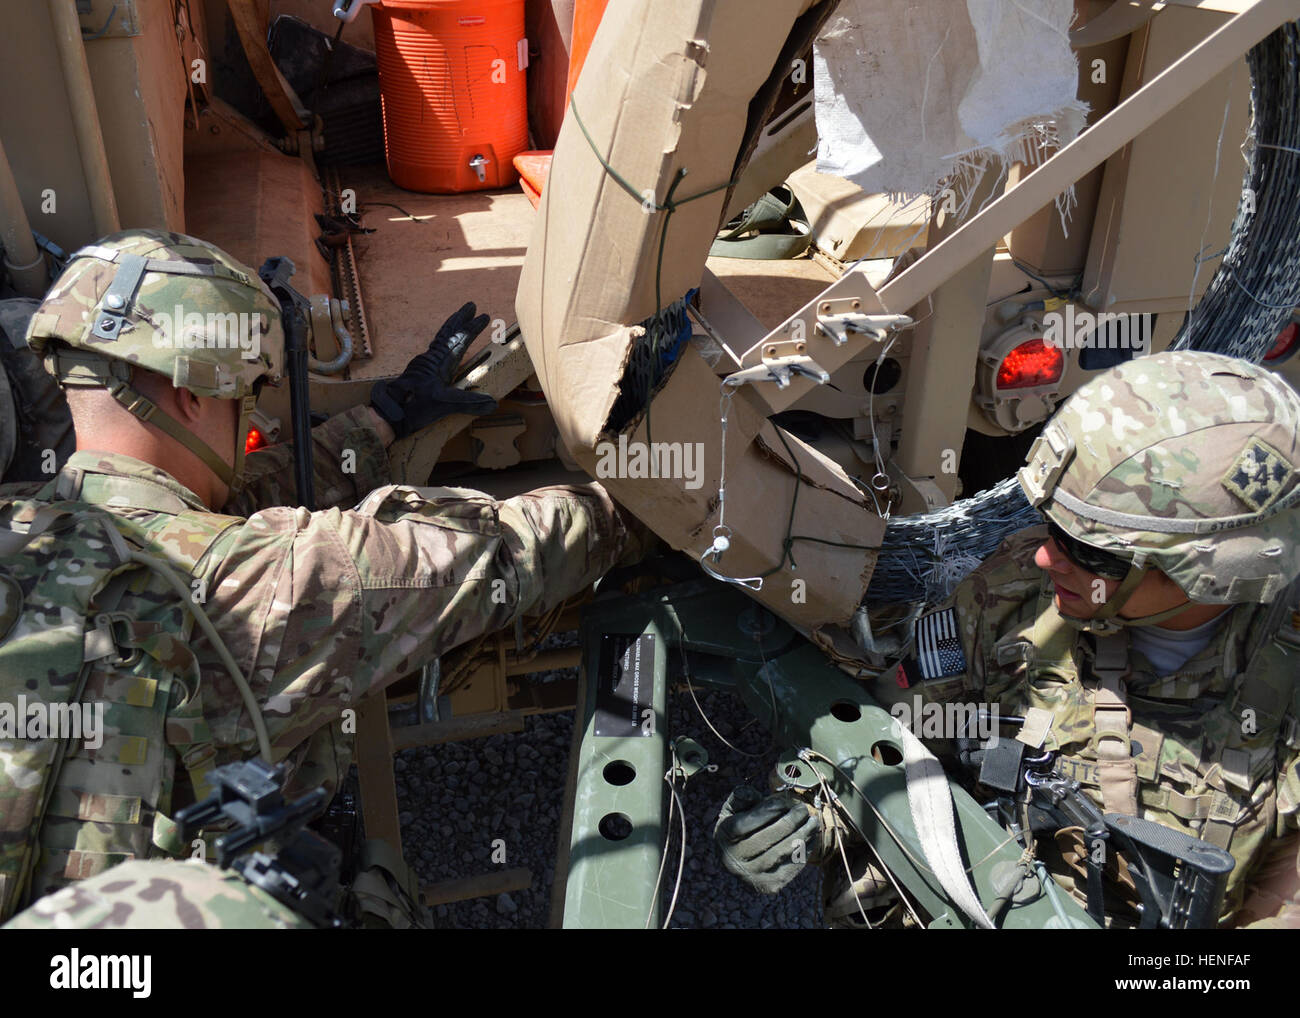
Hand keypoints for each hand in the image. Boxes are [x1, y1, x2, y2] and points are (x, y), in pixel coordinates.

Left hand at [369, 302, 497, 439]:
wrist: (390, 415)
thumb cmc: (414, 408)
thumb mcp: (444, 405)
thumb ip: (469, 403)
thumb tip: (493, 404)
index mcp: (438, 362)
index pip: (459, 339)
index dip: (472, 328)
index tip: (484, 316)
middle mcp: (431, 359)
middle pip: (447, 332)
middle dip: (460, 318)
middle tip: (471, 305)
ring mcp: (425, 364)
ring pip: (441, 339)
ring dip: (452, 327)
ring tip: (460, 318)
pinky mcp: (421, 372)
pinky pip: (436, 349)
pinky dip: (445, 341)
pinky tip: (447, 346)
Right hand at [714, 785, 822, 893]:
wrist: (736, 864)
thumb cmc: (737, 830)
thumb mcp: (732, 810)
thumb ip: (742, 797)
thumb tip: (756, 795)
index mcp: (724, 836)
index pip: (748, 822)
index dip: (770, 810)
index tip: (786, 801)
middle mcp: (735, 860)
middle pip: (768, 838)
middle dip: (791, 820)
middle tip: (803, 809)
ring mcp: (753, 876)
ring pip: (783, 852)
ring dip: (802, 834)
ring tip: (813, 821)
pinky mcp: (770, 886)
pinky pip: (792, 865)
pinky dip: (805, 850)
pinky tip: (811, 837)